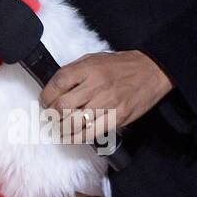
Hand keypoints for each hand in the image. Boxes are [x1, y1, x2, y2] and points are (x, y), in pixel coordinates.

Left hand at [39, 50, 173, 136]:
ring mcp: (108, 102)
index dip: (46, 96)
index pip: (57, 84)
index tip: (44, 102)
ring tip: (60, 128)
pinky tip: (72, 136)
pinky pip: (91, 133)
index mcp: (88, 68)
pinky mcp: (117, 117)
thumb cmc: (120, 66)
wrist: (152, 71)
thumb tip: (54, 88)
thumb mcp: (93, 59)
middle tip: (52, 117)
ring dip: (63, 128)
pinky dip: (77, 137)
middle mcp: (96, 85)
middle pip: (63, 106)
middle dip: (52, 115)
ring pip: (75, 122)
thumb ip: (74, 72)